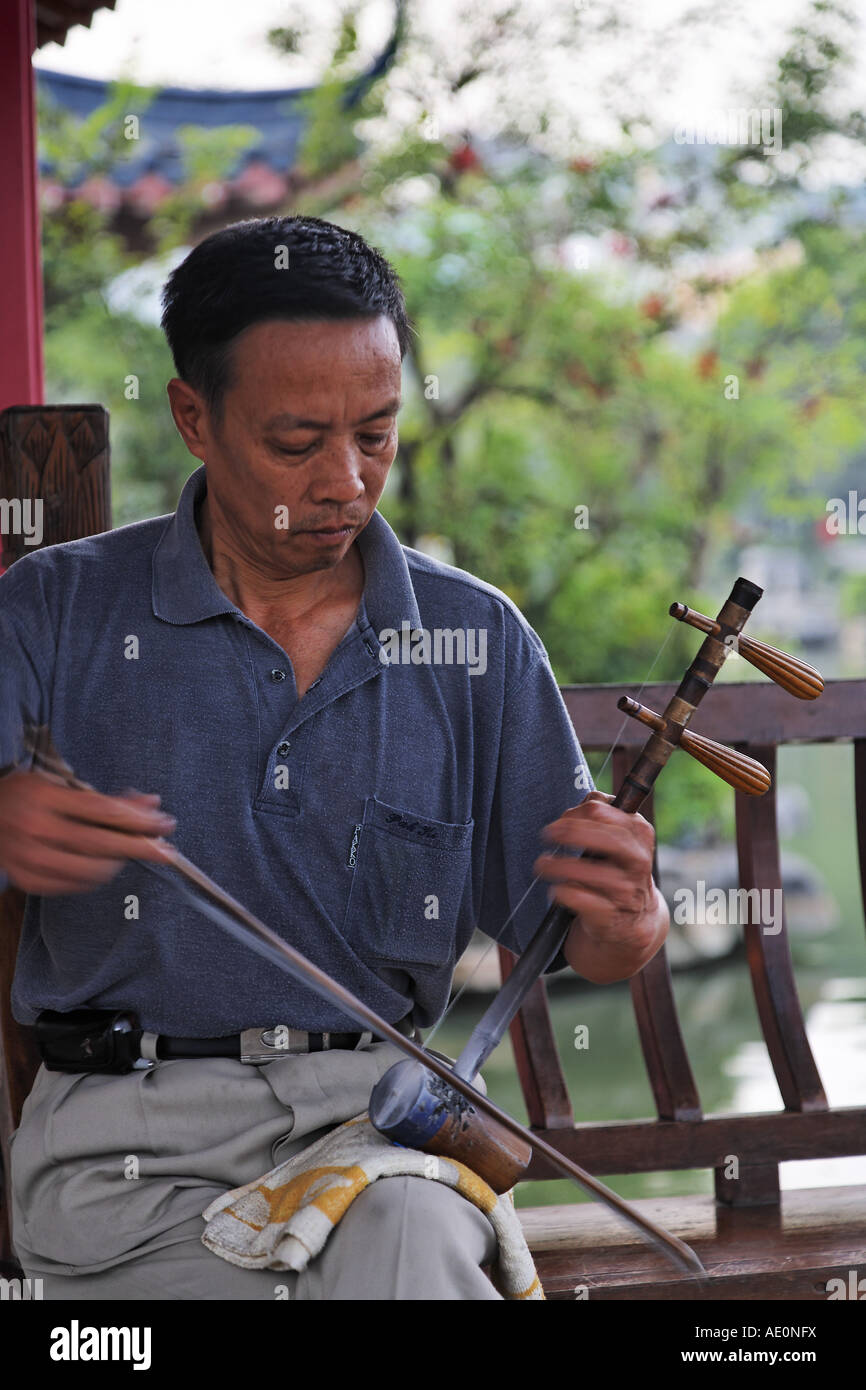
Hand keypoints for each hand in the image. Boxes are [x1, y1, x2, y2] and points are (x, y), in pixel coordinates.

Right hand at [0, 769, 176, 895]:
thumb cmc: (25, 794)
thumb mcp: (62, 783)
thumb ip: (106, 797)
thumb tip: (151, 804)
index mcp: (45, 798)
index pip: (104, 812)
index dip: (139, 819)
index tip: (164, 824)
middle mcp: (36, 830)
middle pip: (102, 844)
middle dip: (141, 847)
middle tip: (167, 849)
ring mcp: (29, 859)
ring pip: (91, 871)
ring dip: (119, 862)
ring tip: (130, 851)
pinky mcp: (28, 880)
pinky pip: (74, 885)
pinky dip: (96, 876)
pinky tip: (105, 864)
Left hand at [533, 790, 667, 982]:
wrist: (632, 919)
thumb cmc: (615, 867)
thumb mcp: (617, 837)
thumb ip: (600, 814)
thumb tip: (577, 807)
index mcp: (639, 833)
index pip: (602, 812)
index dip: (575, 813)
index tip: (560, 820)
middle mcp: (638, 861)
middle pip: (605, 839)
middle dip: (570, 833)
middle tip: (546, 834)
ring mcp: (627, 890)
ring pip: (593, 873)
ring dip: (560, 866)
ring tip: (541, 865)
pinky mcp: (611, 916)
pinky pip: (584, 901)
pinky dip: (565, 893)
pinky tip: (555, 889)